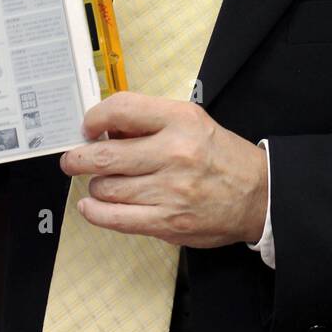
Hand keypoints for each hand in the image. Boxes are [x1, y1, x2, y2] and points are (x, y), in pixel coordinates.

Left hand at [59, 91, 268, 248]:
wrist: (258, 195)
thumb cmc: (221, 157)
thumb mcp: (191, 122)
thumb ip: (150, 122)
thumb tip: (105, 130)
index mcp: (180, 120)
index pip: (121, 109)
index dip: (94, 118)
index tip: (88, 127)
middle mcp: (174, 152)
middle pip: (104, 155)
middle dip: (79, 158)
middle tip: (73, 159)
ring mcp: (170, 190)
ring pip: (106, 188)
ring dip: (95, 185)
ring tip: (100, 182)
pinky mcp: (168, 222)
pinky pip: (116, 219)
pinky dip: (95, 212)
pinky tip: (91, 206)